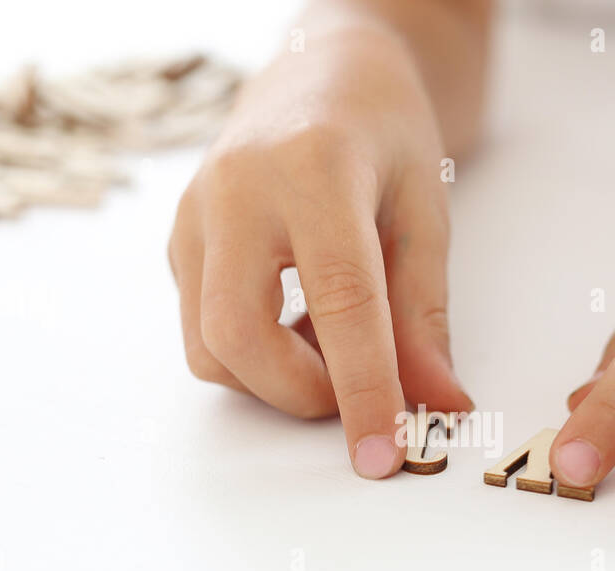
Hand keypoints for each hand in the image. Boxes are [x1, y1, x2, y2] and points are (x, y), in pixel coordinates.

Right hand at [168, 25, 472, 477]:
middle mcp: (233, 190)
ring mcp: (192, 216)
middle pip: (238, 337)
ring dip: (276, 378)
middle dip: (301, 394)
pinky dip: (255, 356)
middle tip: (359, 393)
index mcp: (312, 168)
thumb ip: (425, 315)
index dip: (365, 389)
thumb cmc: (382, 132)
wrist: (320, 73)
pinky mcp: (178, 243)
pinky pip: (203, 331)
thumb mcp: (425, 214)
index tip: (385, 453)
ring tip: (331, 342)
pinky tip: (297, 321)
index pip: (340, 301)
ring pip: (209, 348)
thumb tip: (436, 405)